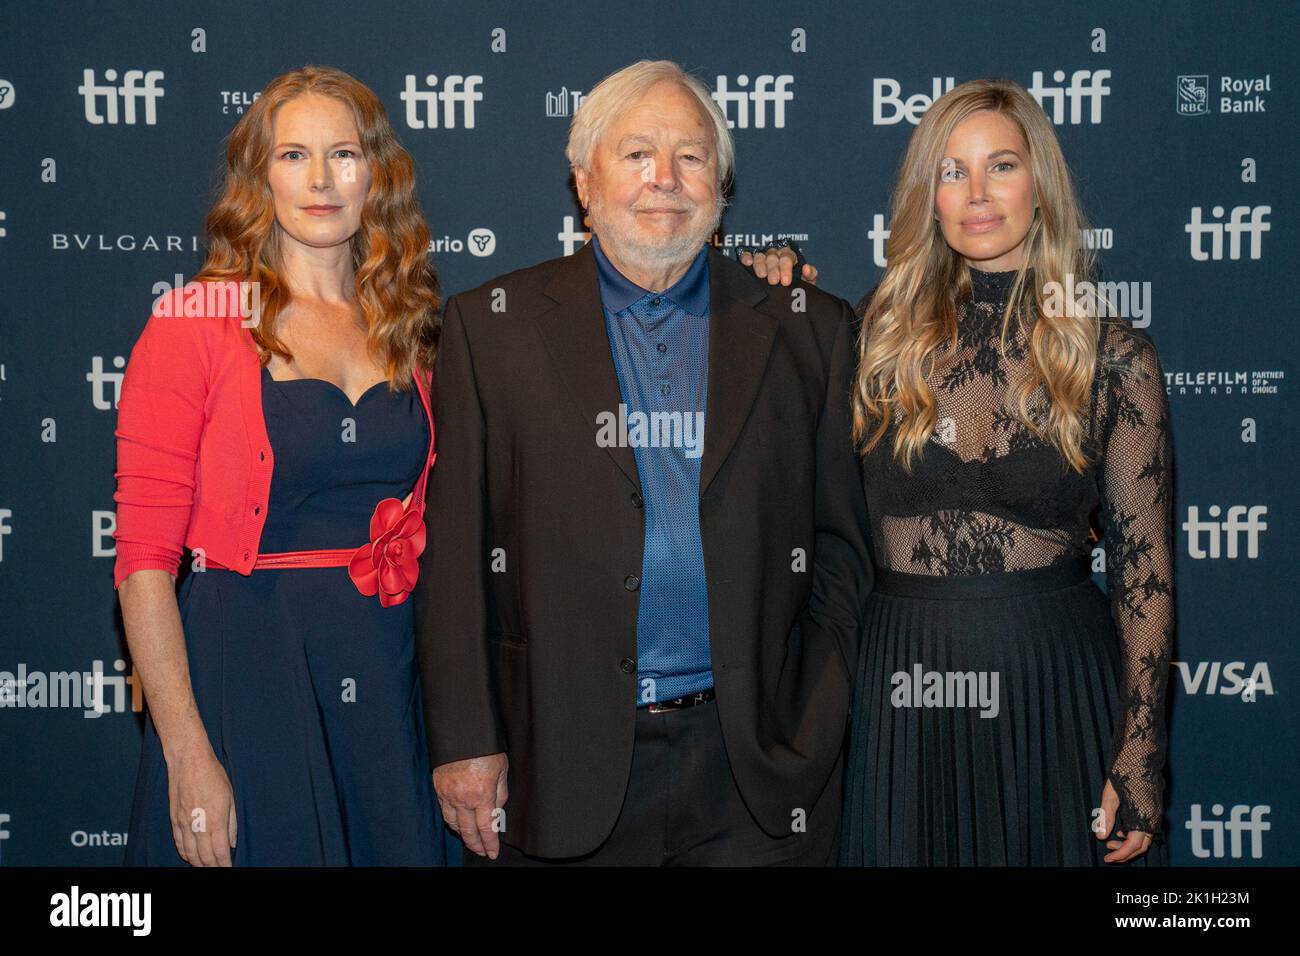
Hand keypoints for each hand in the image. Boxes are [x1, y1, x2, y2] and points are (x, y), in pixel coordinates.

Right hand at [167, 747, 236, 865]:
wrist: (189, 761)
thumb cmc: (213, 775)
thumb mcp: (231, 797)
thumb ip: (232, 823)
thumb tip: (232, 843)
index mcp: (216, 820)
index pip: (220, 852)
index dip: (225, 864)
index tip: (229, 868)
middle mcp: (199, 825)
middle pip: (205, 857)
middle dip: (212, 866)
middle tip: (219, 868)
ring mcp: (184, 824)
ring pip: (190, 854)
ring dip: (198, 863)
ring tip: (206, 866)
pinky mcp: (174, 819)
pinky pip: (178, 843)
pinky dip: (185, 854)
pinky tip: (190, 857)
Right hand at [433, 753, 508, 858]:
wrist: (461, 731)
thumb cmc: (485, 747)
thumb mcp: (501, 769)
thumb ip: (500, 793)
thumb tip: (496, 811)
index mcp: (482, 795)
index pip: (486, 828)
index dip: (490, 843)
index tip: (493, 852)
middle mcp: (463, 798)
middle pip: (468, 831)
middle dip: (476, 844)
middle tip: (482, 851)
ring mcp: (448, 794)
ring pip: (454, 824)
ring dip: (463, 835)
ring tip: (471, 840)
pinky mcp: (439, 788)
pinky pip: (444, 811)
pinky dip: (452, 821)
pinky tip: (457, 823)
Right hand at [739, 247, 818, 286]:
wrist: (788, 298)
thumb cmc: (796, 289)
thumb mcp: (807, 283)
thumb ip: (811, 275)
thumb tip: (807, 268)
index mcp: (790, 257)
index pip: (788, 257)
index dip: (786, 268)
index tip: (786, 282)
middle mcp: (776, 255)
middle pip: (773, 257)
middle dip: (774, 269)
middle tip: (774, 282)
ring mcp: (763, 257)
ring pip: (761, 256)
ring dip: (760, 265)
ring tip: (761, 276)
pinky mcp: (751, 262)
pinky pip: (747, 256)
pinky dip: (746, 258)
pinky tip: (748, 263)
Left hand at [1095, 778, 1153, 862]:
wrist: (1140, 753)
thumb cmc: (1124, 770)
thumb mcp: (1110, 794)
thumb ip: (1106, 817)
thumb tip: (1100, 836)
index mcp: (1143, 816)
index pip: (1133, 845)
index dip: (1120, 855)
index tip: (1107, 858)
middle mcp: (1153, 817)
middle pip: (1142, 846)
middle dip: (1125, 853)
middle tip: (1108, 854)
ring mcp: (1156, 812)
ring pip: (1145, 839)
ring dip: (1129, 844)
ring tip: (1111, 842)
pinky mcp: (1154, 807)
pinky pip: (1147, 829)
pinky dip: (1135, 835)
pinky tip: (1121, 831)